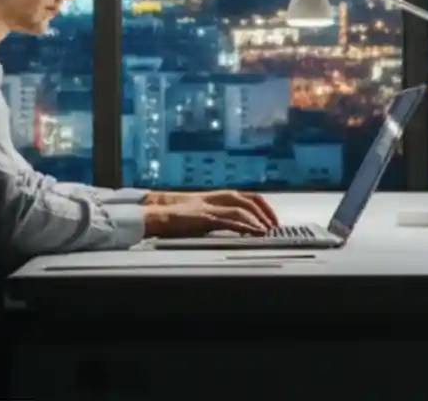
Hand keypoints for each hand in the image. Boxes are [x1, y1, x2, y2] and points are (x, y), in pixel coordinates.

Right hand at [145, 189, 278, 228]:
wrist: (153, 215)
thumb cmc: (172, 218)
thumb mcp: (198, 215)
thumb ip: (215, 218)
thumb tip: (234, 228)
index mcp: (213, 196)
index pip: (244, 196)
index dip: (260, 205)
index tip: (270, 218)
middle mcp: (213, 198)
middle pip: (247, 198)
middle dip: (264, 211)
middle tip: (274, 225)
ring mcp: (208, 207)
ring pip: (241, 208)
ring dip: (257, 219)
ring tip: (267, 230)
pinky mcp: (203, 217)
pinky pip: (229, 220)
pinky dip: (244, 226)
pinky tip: (253, 232)